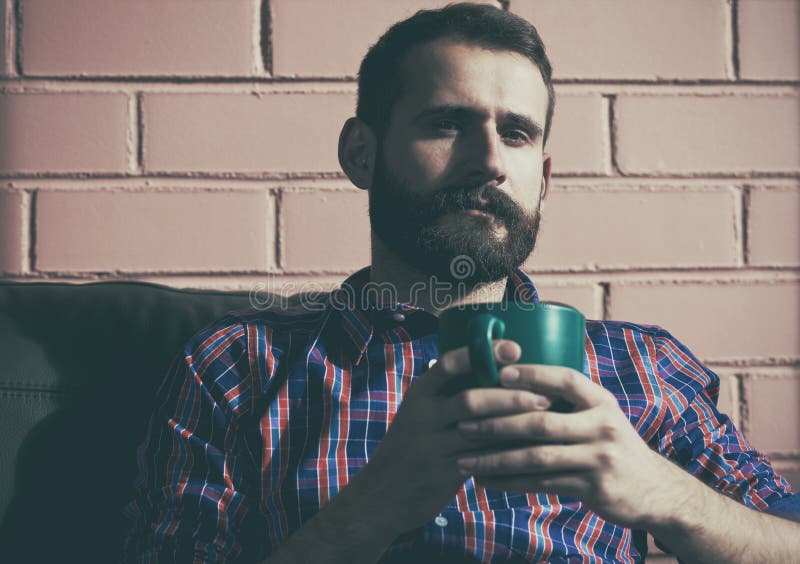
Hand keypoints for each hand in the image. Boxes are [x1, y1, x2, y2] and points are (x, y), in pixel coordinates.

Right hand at [357, 340, 552, 533]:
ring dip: (514, 423)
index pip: (450, 363)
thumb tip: (492, 369)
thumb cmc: (411, 447)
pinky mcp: (442, 472)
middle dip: (510, 395)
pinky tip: (529, 447)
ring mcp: (431, 445)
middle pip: (470, 398)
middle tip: (543, 395)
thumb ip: (447, 394)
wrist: (384, 494)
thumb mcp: (419, 414)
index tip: (515, 348)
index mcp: (419, 393)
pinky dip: (507, 450)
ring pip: (480, 430)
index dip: (484, 353)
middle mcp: (422, 415)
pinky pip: (482, 458)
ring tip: (542, 417)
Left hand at [455, 364, 690, 528]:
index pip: (564, 379)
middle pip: (540, 421)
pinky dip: (510, 483)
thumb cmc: (613, 444)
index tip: (497, 373)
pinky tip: (485, 481)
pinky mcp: (592, 488)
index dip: (531, 374)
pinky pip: (541, 484)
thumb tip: (513, 377)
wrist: (654, 490)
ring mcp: (598, 459)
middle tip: (462, 424)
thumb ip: (569, 400)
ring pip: (536, 457)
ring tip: (465, 460)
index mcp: (602, 401)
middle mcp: (602, 426)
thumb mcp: (602, 414)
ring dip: (495, 459)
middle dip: (496, 423)